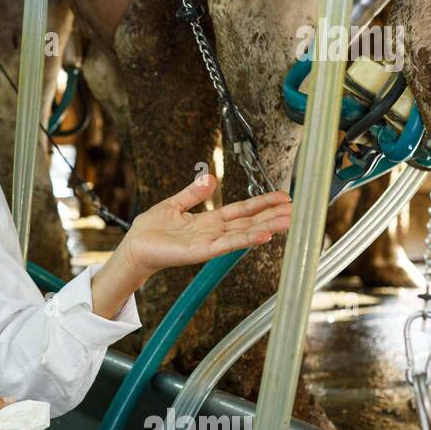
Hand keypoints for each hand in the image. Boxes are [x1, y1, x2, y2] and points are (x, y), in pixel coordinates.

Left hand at [119, 173, 291, 276]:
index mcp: (208, 221)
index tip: (282, 197)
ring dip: (267, 227)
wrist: (133, 247)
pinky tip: (264, 235)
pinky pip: (227, 244)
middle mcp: (213, 233)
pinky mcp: (201, 252)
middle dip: (272, 216)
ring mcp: (209, 243)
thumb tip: (210, 178)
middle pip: (249, 222)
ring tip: (289, 221)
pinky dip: (246, 239)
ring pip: (243, 233)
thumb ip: (192, 193)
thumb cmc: (150, 230)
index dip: (261, 204)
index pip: (241, 210)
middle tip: (297, 210)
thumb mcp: (174, 204)